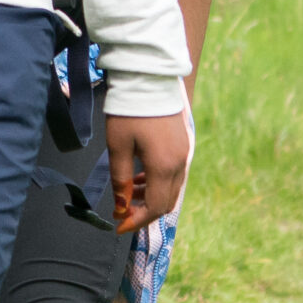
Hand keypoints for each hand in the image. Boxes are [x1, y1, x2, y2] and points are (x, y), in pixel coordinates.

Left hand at [104, 111, 189, 233]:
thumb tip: (121, 206)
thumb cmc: (130, 111)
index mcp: (164, 166)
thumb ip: (121, 179)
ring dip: (151, 196)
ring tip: (129, 191)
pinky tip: (141, 175)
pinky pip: (174, 173)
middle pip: (167, 201)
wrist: (150, 77)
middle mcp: (180, 163)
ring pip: (172, 188)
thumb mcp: (118, 146)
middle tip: (122, 211)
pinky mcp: (183, 143)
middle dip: (144, 211)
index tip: (118, 226)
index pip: (155, 207)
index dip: (136, 221)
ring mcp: (184, 153)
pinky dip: (158, 182)